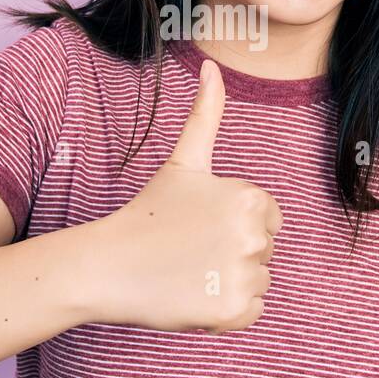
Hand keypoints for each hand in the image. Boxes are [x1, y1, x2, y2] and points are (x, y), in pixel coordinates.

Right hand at [88, 59, 280, 333]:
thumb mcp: (184, 161)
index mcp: (250, 199)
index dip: (233, 222)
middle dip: (232, 252)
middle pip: (265, 250)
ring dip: (230, 282)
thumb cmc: (150, 212)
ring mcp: (244, 277)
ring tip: (190, 272)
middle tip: (190, 249)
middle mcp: (254, 237)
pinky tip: (195, 295)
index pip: (269, 218)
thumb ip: (206, 114)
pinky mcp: (233, 312)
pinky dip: (227, 311)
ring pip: (260, 282)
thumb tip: (213, 65)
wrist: (109, 266)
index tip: (200, 223)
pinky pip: (252, 312)